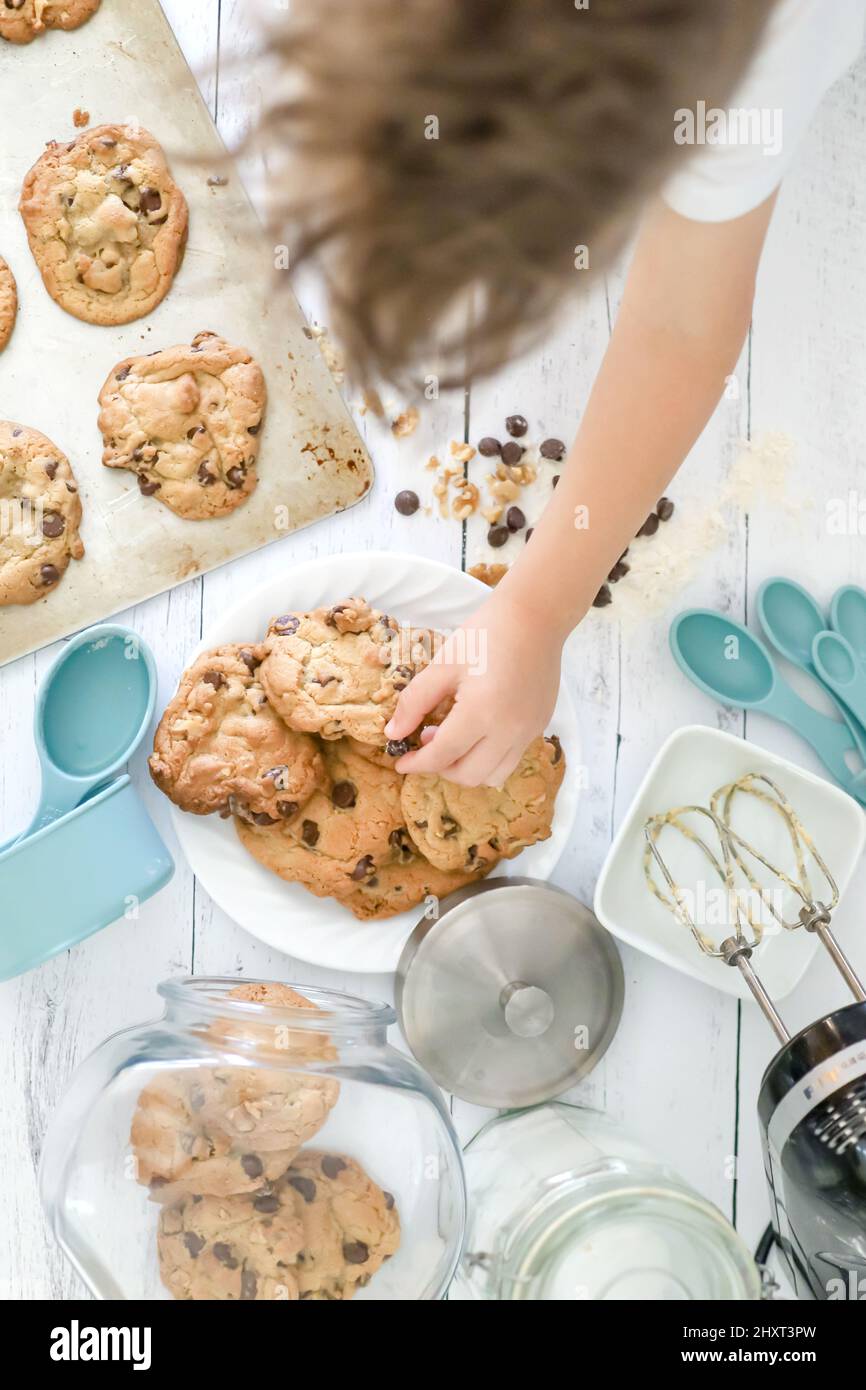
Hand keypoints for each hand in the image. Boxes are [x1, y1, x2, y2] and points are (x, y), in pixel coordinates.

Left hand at [386, 592, 562, 786]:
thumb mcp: (443, 665)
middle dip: (441, 768)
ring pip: (494, 776)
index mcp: (481, 713)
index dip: (417, 764)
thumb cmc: (485, 635)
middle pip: (469, 775)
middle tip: (426, 744)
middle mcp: (509, 730)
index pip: (442, 756)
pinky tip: (477, 729)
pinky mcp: (539, 725)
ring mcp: (528, 730)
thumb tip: (393, 733)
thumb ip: (414, 702)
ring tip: (454, 740)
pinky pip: (511, 757)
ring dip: (468, 768)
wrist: (534, 617)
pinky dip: (489, 756)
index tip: (401, 761)